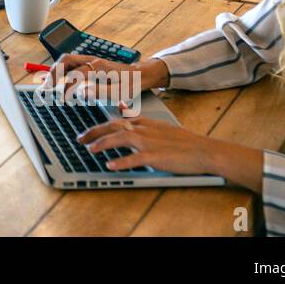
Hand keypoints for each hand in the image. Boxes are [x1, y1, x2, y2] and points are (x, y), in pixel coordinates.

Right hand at [45, 54, 168, 101]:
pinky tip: (58, 78)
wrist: (140, 74)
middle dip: (53, 72)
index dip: (67, 87)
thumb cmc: (131, 84)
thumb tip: (81, 93)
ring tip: (47, 83)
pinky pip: (72, 62)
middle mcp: (92, 60)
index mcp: (98, 67)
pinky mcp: (90, 62)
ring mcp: (90, 60)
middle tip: (45, 86)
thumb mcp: (119, 92)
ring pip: (67, 59)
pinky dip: (62, 69)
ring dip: (56, 69)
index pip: (75, 75)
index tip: (62, 98)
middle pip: (66, 60)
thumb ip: (100, 92)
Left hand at [77, 102, 221, 174]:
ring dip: (103, 144)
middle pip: (114, 127)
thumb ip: (143, 124)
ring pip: (121, 138)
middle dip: (94, 133)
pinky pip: (135, 158)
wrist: (204, 150)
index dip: (99, 126)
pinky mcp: (157, 157)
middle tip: (80, 140)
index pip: (117, 120)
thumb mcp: (161, 128)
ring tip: (90, 150)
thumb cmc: (185, 142)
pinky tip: (110, 166)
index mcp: (146, 123)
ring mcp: (150, 143)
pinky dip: (121, 161)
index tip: (86, 133)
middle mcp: (145, 130)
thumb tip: (126, 118)